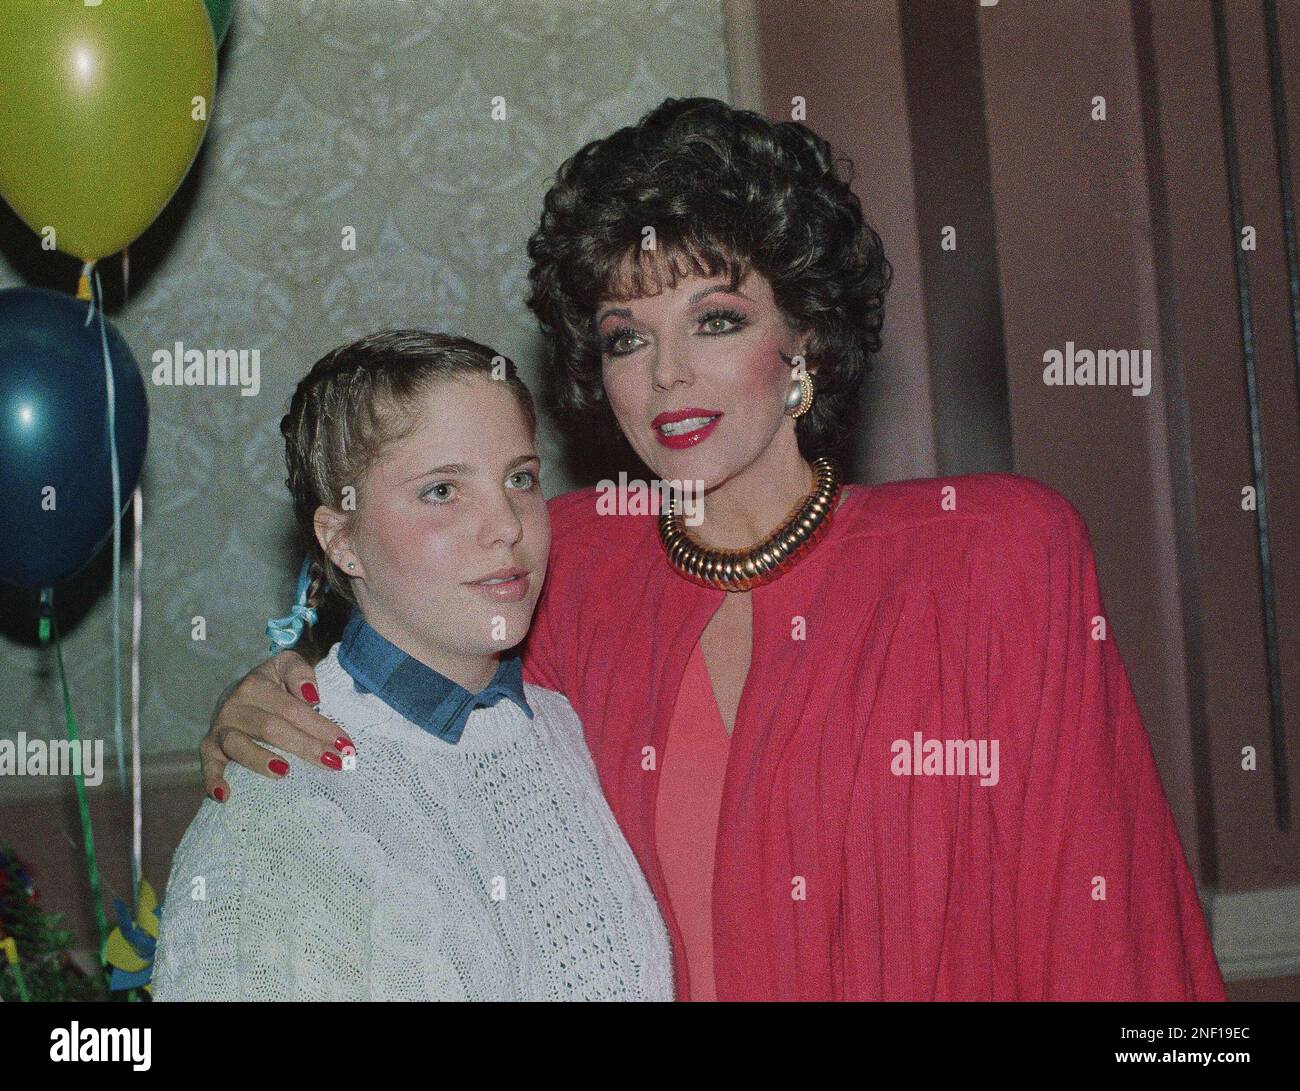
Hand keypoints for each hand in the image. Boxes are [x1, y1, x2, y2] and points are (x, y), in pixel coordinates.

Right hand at [200, 650, 353, 801]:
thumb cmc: (272, 684)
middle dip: (306, 747)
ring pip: (238, 745)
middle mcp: (236, 706)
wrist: (238, 691)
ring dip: (259, 760)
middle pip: (272, 728)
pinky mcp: (209, 748)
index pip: (294, 709)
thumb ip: (300, 673)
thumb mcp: (286, 666)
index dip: (321, 727)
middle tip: (333, 763)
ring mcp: (222, 728)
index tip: (345, 745)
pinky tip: (225, 795)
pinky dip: (213, 780)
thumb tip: (311, 697)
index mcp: (257, 685)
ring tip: (284, 771)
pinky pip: (208, 765)